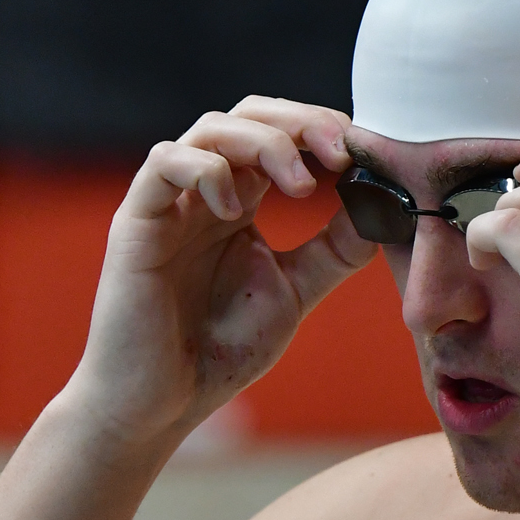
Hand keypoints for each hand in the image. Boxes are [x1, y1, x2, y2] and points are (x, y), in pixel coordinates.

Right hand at [63, 97, 376, 446]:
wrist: (161, 405)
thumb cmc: (219, 349)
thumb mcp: (294, 290)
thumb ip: (335, 250)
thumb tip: (383, 207)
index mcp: (241, 201)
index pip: (282, 135)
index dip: (323, 132)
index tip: (366, 156)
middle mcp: (204, 192)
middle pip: (249, 115)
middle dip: (301, 122)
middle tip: (341, 152)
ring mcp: (169, 202)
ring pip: (211, 129)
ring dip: (264, 143)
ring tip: (301, 186)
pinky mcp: (137, 222)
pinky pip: (164, 164)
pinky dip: (207, 170)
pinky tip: (235, 210)